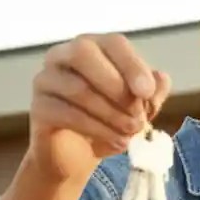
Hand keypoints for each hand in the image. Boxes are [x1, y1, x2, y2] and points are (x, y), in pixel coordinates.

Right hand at [27, 33, 172, 179]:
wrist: (77, 155)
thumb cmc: (109, 121)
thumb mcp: (139, 107)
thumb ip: (152, 91)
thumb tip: (160, 79)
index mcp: (93, 46)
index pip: (113, 43)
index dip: (132, 65)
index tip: (147, 92)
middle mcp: (64, 55)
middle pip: (85, 54)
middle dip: (116, 86)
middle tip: (138, 116)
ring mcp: (46, 79)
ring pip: (78, 88)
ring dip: (111, 114)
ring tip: (131, 133)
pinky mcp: (38, 107)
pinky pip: (66, 113)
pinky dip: (97, 129)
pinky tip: (116, 142)